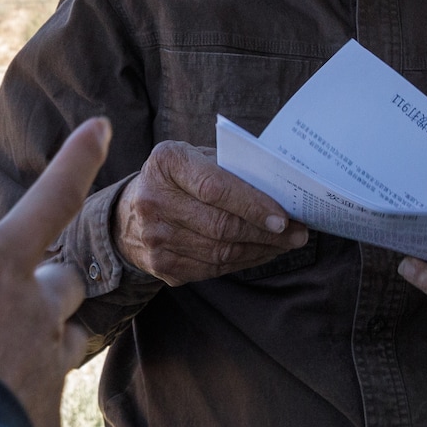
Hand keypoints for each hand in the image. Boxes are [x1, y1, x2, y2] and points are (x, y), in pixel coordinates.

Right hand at [0, 118, 110, 426]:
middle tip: (7, 289)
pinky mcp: (46, 417)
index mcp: (1, 266)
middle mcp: (37, 310)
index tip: (101, 128)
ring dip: (47, 331)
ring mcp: (47, 365)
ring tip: (3, 346)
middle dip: (47, 276)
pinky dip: (26, 388)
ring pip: (68, 336)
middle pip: (65, 278)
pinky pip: (47, 391)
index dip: (77, 160)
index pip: (51, 198)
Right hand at [113, 140, 306, 285]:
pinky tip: (261, 253)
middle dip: (266, 233)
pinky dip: (243, 263)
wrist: (129, 212)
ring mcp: (154, 237)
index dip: (252, 204)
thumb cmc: (179, 178)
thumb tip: (282, 192)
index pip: (215, 187)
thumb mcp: (197, 157)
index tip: (284, 217)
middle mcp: (153, 201)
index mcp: (166, 163)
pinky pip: (212, 269)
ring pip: (220, 252)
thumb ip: (230, 168)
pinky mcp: (161, 265)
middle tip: (297, 233)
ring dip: (260, 250)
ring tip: (286, 244)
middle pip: (221, 225)